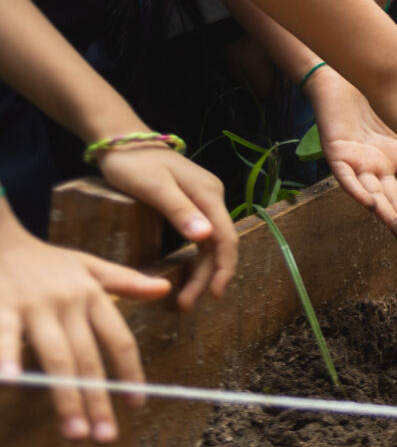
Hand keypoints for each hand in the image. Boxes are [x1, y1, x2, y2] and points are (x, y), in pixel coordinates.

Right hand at [0, 215, 170, 441]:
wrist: (0, 239)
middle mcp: (68, 303)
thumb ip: (125, 282)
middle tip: (105, 436)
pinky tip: (11, 385)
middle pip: (88, 358)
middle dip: (97, 398)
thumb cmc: (46, 261)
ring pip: (55, 357)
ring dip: (65, 396)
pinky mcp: (2, 309)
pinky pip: (6, 337)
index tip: (136, 405)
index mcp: (93, 295)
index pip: (118, 339)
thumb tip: (165, 288)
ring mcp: (35, 307)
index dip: (129, 372)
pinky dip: (8, 359)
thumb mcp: (90, 265)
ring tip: (75, 432)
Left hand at [93, 148, 236, 310]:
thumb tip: (204, 238)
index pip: (225, 237)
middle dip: (208, 277)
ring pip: (210, 242)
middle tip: (186, 305)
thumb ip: (179, 211)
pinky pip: (201, 236)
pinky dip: (196, 258)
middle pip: (219, 244)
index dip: (223, 268)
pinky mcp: (192, 203)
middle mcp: (212, 198)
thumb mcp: (154, 188)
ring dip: (202, 271)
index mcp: (208, 194)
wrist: (122, 141)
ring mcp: (203, 200)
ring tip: (185, 298)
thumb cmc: (134, 164)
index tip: (213, 295)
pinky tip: (186, 273)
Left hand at [306, 71, 396, 249]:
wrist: (348, 75)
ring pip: (373, 195)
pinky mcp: (337, 154)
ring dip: (385, 215)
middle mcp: (379, 166)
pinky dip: (358, 192)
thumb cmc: (382, 91)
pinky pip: (346, 179)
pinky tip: (370, 204)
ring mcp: (358, 163)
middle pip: (396, 200)